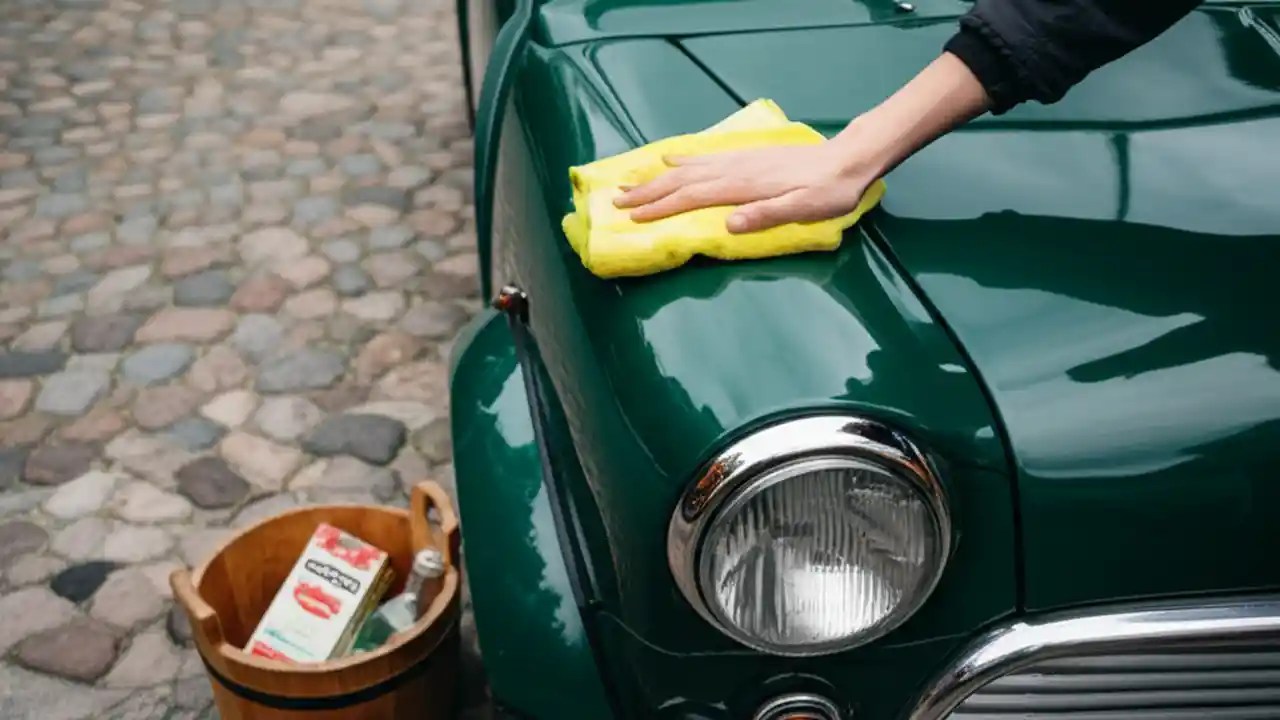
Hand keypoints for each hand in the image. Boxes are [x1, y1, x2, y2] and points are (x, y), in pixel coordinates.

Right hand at [612, 140, 877, 233]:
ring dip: (657, 177)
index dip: (661, 208)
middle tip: (615, 201)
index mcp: (744, 187)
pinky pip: (704, 156)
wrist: (847, 160)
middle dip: (647, 192)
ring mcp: (739, 160)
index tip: (633, 217)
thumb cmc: (830, 192)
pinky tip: (669, 158)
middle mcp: (735, 169)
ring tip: (630, 183)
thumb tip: (728, 224)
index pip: (693, 198)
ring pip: (688, 168)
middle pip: (681, 181)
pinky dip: (682, 158)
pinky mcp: (746, 156)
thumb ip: (767, 216)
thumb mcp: (806, 209)